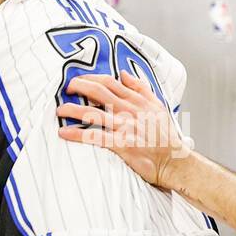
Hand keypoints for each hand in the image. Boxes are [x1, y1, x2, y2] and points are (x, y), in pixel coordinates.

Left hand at [56, 71, 187, 187]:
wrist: (175, 161)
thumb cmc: (166, 136)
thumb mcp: (158, 106)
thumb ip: (141, 88)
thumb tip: (124, 74)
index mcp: (137, 101)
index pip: (110, 82)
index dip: (91, 78)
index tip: (79, 80)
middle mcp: (130, 111)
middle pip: (99, 92)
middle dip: (79, 87)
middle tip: (66, 89)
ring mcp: (125, 127)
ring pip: (93, 113)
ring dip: (72, 110)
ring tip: (59, 110)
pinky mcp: (121, 144)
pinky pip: (94, 136)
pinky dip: (77, 134)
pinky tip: (63, 133)